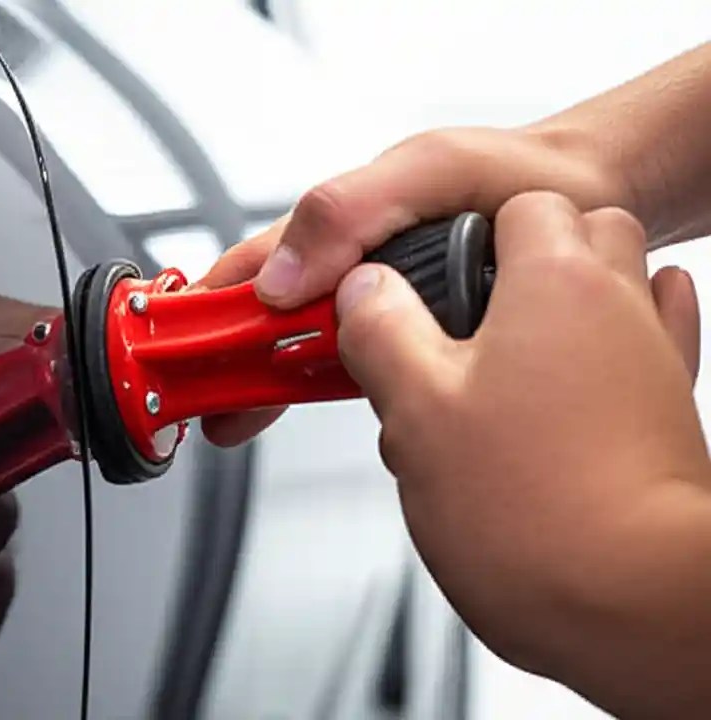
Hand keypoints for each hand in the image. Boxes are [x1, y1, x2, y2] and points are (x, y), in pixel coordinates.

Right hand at [197, 125, 631, 445]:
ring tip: (307, 419)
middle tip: (226, 417)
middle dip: (258, 377)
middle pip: (288, 336)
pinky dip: (397, 413)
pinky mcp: (458, 361)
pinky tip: (403, 426)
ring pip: (345, 373)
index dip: (213, 318)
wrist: (617, 199)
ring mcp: (414, 322)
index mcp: (348, 234)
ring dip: (327, 396)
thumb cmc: (528, 172)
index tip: (182, 363)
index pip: (256, 276)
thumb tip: (280, 279)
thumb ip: (347, 210)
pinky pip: (408, 396)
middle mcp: (374, 279)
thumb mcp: (429, 169)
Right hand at [336, 192, 709, 717]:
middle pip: (566, 234)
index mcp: (551, 278)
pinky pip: (641, 346)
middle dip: (507, 264)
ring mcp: (650, 355)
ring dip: (554, 306)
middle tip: (442, 321)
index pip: (511, 206)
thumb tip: (362, 294)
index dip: (454, 238)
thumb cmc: (539, 510)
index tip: (395, 282)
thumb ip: (380, 329)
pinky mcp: (666, 411)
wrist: (635, 602)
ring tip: (488, 367)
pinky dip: (603, 350)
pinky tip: (554, 389)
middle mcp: (615, 301)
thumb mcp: (416, 406)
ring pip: (605, 288)